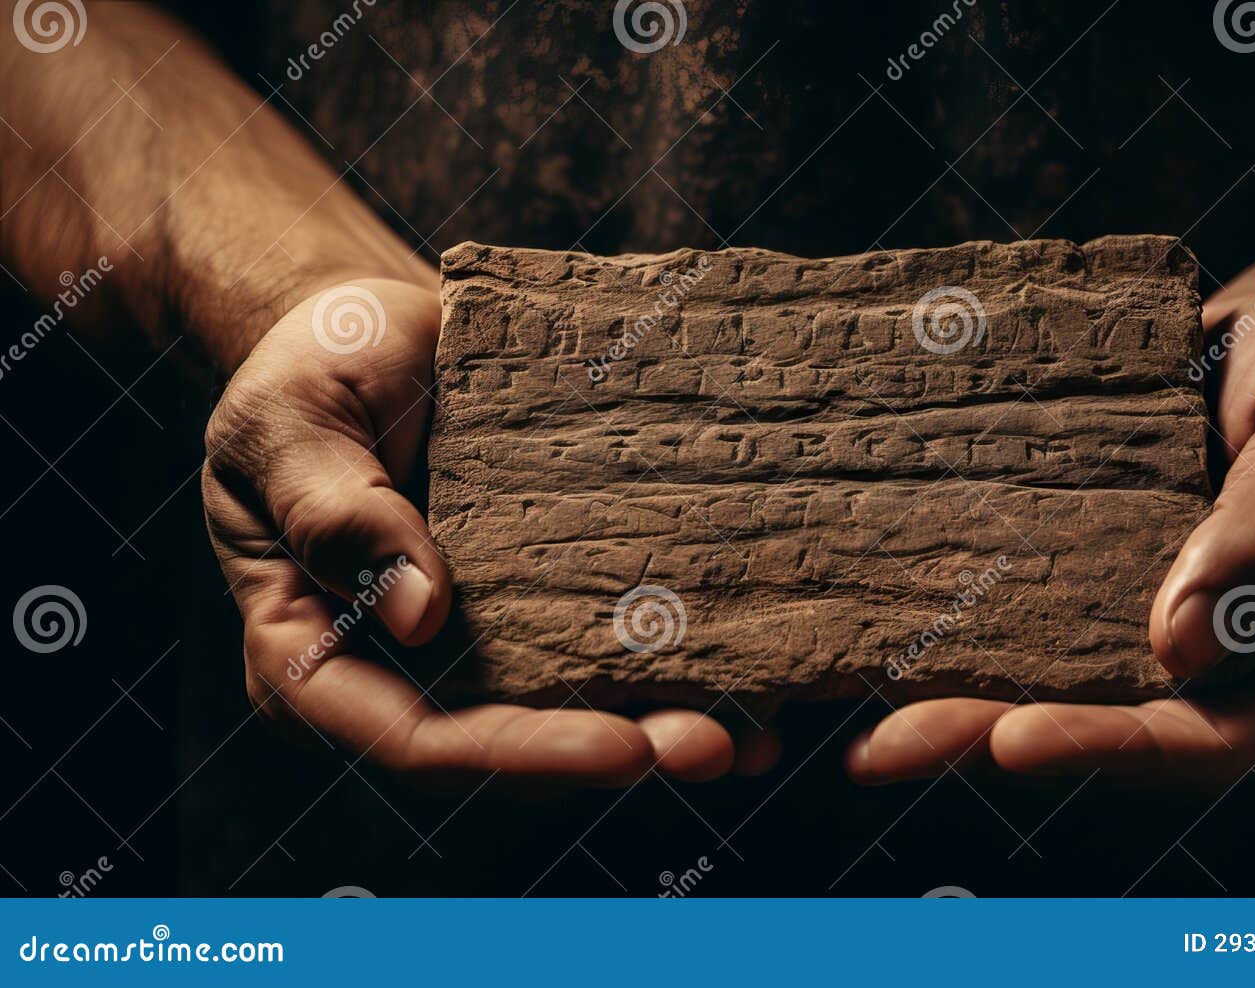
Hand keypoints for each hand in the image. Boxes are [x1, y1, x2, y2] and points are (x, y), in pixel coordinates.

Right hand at [203, 278, 776, 789]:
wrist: (378, 330)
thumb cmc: (311, 367)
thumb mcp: (293, 423)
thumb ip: (335, 513)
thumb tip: (422, 617)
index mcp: (309, 656)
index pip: (415, 738)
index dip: (521, 753)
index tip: (618, 744)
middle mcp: (395, 671)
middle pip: (506, 748)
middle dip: (613, 755)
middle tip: (715, 744)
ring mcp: (469, 645)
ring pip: (563, 716)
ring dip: (658, 731)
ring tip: (751, 733)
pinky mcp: (530, 608)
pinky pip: (597, 652)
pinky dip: (668, 671)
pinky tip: (745, 678)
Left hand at [844, 283, 1254, 789]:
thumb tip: (1183, 649)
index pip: (1213, 742)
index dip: (1110, 749)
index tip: (1012, 739)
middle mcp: (1242, 684)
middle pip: (1117, 740)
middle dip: (998, 744)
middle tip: (888, 748)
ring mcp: (1176, 650)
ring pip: (1066, 706)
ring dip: (964, 717)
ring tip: (867, 736)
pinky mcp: (1118, 608)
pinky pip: (1043, 647)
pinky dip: (970, 655)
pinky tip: (891, 659)